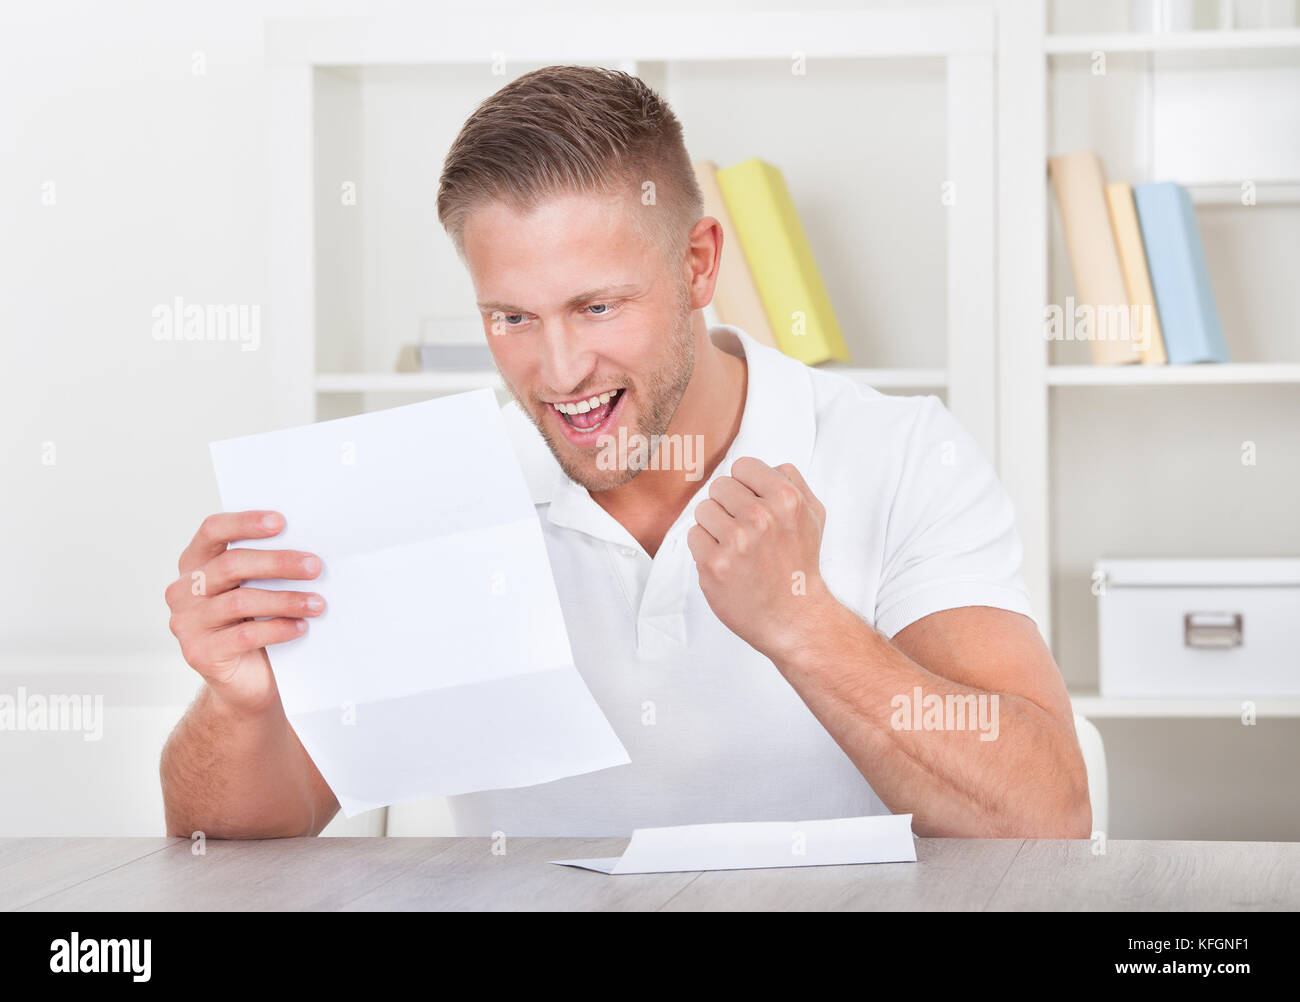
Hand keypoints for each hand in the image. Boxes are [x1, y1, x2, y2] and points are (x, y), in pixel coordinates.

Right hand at [165, 511, 323, 713]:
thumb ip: (266, 567)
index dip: (245, 522)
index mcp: (195, 563)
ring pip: (240, 601)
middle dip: (278, 563)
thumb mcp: (258, 589)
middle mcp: (184, 589)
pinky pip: (244, 635)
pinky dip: (278, 628)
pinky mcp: (199, 653)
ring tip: (317, 603)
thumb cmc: (256, 624)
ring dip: (286, 599)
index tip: (281, 522)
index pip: (212, 530)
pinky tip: (301, 627)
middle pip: (231, 564)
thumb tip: (307, 549)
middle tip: (315, 566)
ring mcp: (186, 622)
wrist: (247, 682)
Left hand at [687, 457, 832, 660]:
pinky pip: (693, 536)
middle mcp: (761, 517)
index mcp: (786, 499)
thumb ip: (791, 481)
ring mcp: (736, 542)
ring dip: (714, 527)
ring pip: (703, 509)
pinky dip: (705, 548)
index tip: (752, 504)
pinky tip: (727, 562)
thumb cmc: (800, 564)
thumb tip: (764, 465)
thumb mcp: (813, 515)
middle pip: (719, 487)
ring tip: (736, 547)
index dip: (745, 485)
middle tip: (745, 530)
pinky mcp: (715, 564)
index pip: (742, 466)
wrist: (794, 616)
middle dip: (729, 506)